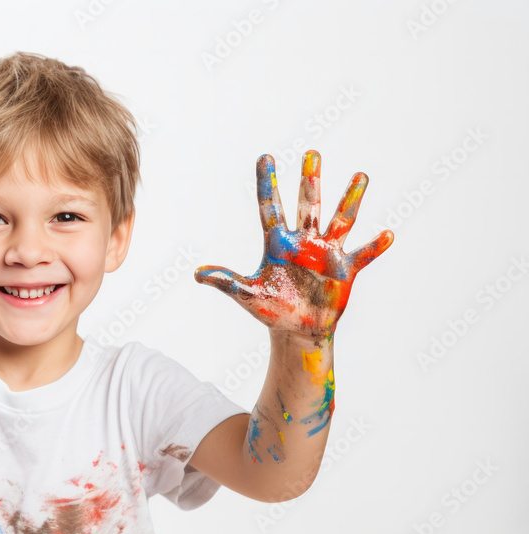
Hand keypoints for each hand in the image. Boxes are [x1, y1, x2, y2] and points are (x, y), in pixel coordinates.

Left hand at [195, 151, 392, 339]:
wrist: (297, 329)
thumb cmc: (272, 309)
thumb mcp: (247, 294)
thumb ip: (226, 281)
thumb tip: (196, 274)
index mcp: (278, 244)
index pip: (271, 207)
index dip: (268, 183)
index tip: (265, 157)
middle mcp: (304, 242)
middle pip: (307, 205)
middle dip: (310, 181)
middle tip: (312, 153)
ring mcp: (326, 253)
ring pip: (341, 220)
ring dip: (350, 199)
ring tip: (360, 175)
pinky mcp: (344, 270)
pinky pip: (363, 255)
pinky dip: (375, 246)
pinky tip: (388, 233)